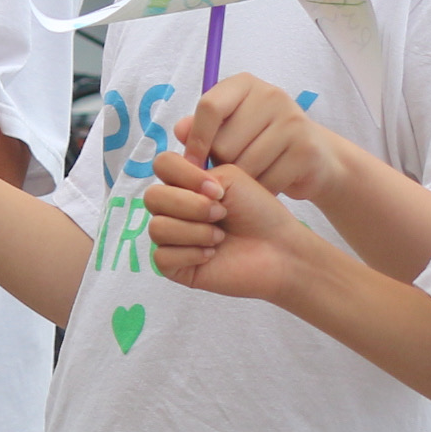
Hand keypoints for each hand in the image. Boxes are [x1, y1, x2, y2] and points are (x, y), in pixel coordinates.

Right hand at [145, 153, 318, 299]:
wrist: (278, 249)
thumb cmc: (258, 212)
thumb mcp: (230, 178)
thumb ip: (195, 171)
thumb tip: (170, 188)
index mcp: (185, 184)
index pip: (162, 164)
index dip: (184, 173)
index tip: (218, 190)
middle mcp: (173, 209)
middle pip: (152, 197)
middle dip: (191, 205)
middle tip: (221, 214)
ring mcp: (171, 238)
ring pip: (157, 228)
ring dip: (195, 231)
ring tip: (220, 237)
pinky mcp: (174, 267)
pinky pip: (162, 257)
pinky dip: (191, 253)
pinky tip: (213, 255)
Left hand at [179, 74, 349, 200]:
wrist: (315, 158)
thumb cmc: (262, 141)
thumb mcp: (231, 128)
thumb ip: (201, 129)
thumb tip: (180, 131)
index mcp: (245, 84)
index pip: (209, 107)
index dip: (196, 141)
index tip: (192, 165)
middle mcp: (271, 95)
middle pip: (224, 144)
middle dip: (224, 165)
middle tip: (235, 169)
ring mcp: (292, 120)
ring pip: (245, 166)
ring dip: (243, 182)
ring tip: (252, 179)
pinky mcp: (306, 149)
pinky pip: (268, 181)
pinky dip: (264, 190)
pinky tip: (270, 184)